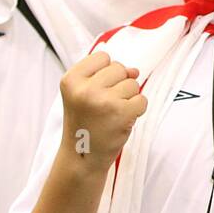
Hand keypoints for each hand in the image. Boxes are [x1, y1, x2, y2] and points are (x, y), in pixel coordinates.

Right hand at [59, 52, 146, 169]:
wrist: (82, 156)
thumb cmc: (85, 123)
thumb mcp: (82, 94)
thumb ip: (105, 75)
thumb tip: (134, 70)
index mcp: (71, 80)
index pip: (103, 56)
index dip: (106, 72)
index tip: (97, 89)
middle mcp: (85, 89)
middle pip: (119, 68)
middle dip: (119, 84)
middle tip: (105, 105)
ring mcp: (104, 101)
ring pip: (133, 83)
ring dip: (128, 98)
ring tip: (112, 113)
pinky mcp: (122, 113)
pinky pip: (142, 100)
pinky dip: (137, 110)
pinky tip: (122, 120)